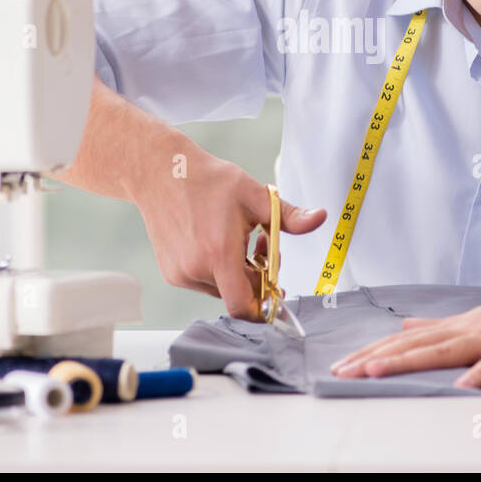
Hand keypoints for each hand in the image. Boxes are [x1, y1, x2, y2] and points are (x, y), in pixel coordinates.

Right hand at [132, 137, 325, 321]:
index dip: (263, 307)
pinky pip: (204, 282)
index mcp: (218, 254)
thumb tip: (320, 217)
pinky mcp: (171, 273)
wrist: (160, 173)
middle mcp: (196, 269)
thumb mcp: (255, 195)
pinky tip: (216, 242)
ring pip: (221, 288)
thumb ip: (289, 215)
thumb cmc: (207, 181)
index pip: (242, 306)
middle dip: (256, 276)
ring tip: (238, 240)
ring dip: (236, 272)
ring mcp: (180, 274)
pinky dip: (216, 270)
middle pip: (237, 294)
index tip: (275, 292)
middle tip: (262, 245)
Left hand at [328, 278, 480, 387]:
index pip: (407, 341)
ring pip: (446, 350)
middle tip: (343, 371)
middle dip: (377, 358)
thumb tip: (405, 328)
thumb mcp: (477, 317)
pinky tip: (463, 386)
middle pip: (416, 346)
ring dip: (410, 361)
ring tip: (377, 372)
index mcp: (459, 326)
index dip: (374, 352)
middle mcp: (470, 328)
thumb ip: (440, 326)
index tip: (343, 364)